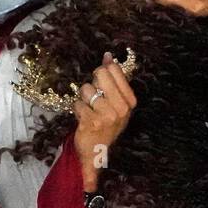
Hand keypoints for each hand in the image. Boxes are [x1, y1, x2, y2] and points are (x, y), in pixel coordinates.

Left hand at [72, 52, 137, 192]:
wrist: (97, 151)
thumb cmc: (106, 124)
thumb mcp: (116, 103)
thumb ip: (113, 81)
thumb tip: (107, 56)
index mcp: (130, 101)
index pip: (114, 70)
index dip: (103, 73)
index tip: (101, 84)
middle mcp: (121, 108)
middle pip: (101, 74)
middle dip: (93, 84)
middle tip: (94, 98)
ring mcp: (107, 116)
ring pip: (87, 89)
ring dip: (84, 99)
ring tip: (90, 111)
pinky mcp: (92, 122)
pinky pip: (78, 104)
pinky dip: (78, 110)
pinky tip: (84, 119)